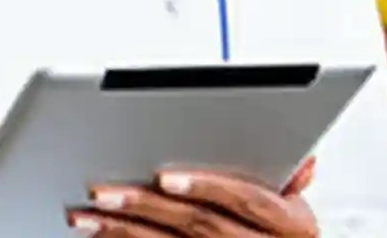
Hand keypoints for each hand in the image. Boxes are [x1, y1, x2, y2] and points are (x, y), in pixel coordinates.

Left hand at [68, 157, 318, 236]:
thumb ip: (287, 176)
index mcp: (291, 225)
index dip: (206, 186)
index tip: (166, 176)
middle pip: (198, 225)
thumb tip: (301, 156)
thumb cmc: (281, 235)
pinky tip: (98, 235)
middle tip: (103, 190)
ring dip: (121, 231)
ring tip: (86, 214)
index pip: (246, 200)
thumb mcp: (297, 210)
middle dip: (146, 205)